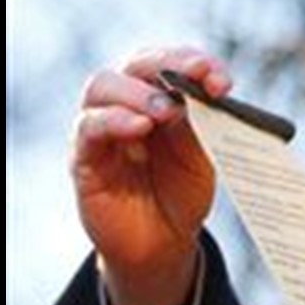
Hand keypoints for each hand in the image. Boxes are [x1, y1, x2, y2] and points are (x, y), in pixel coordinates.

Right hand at [72, 46, 232, 304]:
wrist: (163, 242)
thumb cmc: (182, 192)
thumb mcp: (202, 155)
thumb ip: (201, 124)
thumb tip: (205, 94)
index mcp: (159, 97)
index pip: (168, 62)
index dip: (193, 61)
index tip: (219, 78)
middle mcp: (126, 105)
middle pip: (133, 65)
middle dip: (167, 64)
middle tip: (195, 78)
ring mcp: (102, 129)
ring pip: (102, 87)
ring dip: (139, 93)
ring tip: (167, 111)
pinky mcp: (84, 158)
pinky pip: (88, 127)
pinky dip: (113, 120)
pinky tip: (139, 127)